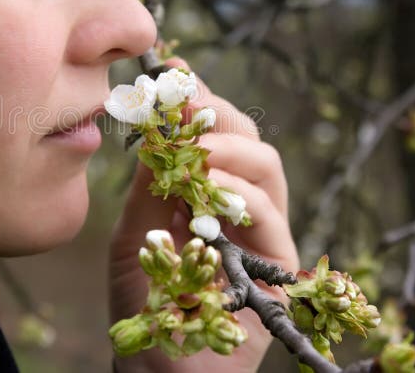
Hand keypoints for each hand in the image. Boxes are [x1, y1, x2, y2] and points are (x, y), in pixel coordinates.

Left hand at [109, 58, 299, 371]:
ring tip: (192, 150)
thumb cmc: (148, 301)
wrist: (159, 368)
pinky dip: (239, 195)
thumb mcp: (137, 232)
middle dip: (217, 114)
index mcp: (211, 192)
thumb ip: (151, 185)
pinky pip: (270, 218)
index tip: (172, 72)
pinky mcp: (277, 269)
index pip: (217, 134)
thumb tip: (157, 128)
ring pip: (267, 169)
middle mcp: (243, 207)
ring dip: (228, 150)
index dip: (200, 101)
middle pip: (248, 140)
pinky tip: (206, 190)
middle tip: (182, 106)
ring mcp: (263, 235)